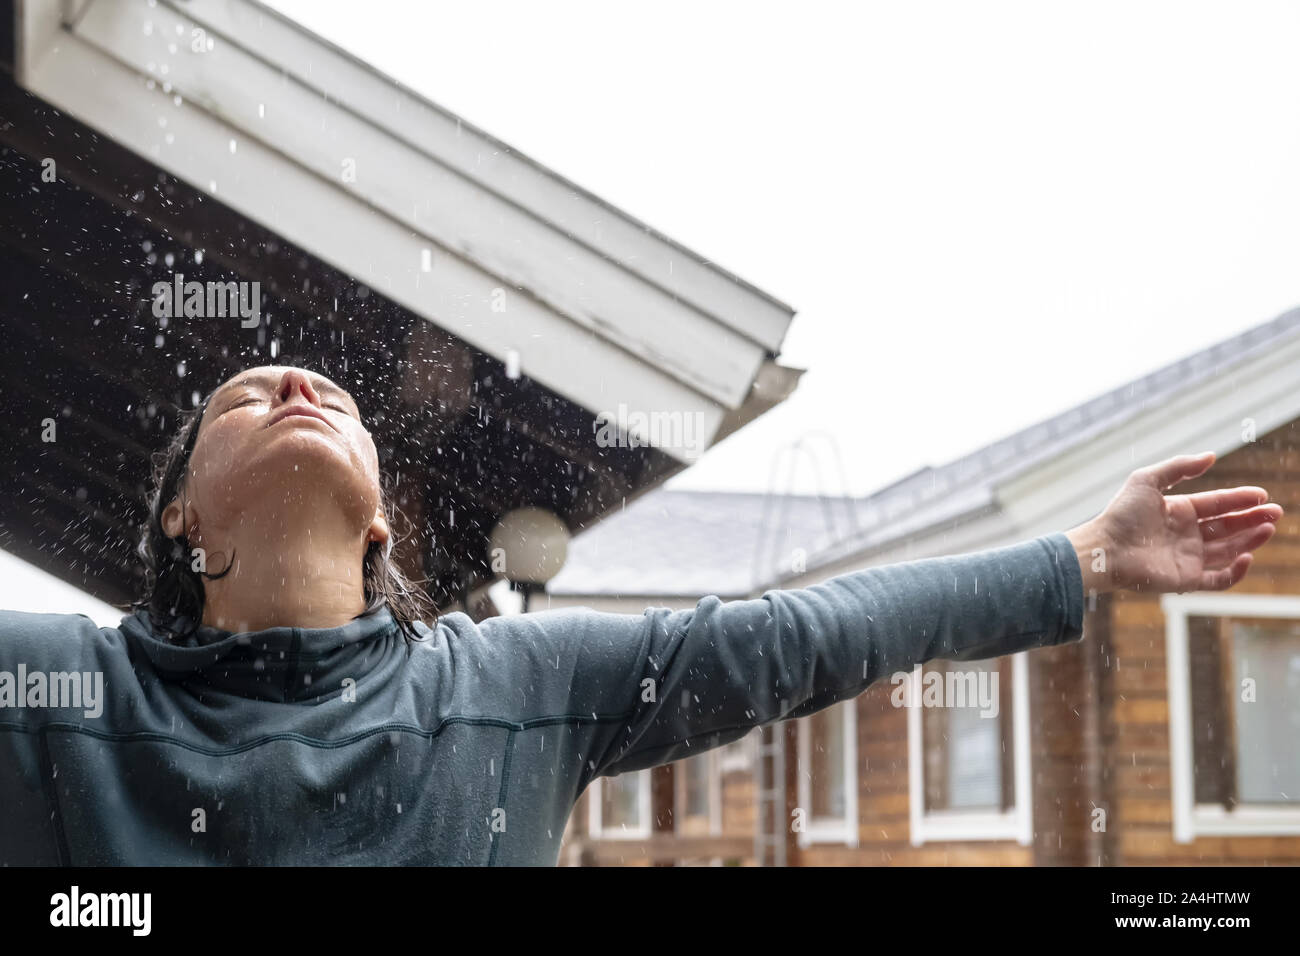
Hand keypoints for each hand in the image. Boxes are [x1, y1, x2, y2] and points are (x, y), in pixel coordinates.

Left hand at [1065, 452, 1282, 594]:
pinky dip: (1235, 571)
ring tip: (1268, 528)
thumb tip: (1211, 456)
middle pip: (1227, 527)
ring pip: (1228, 550)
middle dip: (1252, 519)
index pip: (1216, 505)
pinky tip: (1247, 556)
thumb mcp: (1147, 480)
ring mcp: (1187, 558)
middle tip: (1275, 512)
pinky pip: (1218, 579)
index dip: (1239, 499)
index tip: (1261, 494)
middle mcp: (1185, 535)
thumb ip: (1179, 467)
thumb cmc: (1122, 514)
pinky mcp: (1186, 579)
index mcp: (1178, 511)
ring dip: (1249, 540)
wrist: (1106, 549)